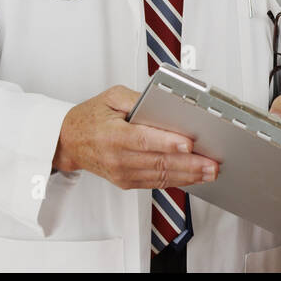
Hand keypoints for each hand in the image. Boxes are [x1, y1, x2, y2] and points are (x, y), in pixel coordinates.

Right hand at [53, 85, 218, 189]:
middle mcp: (118, 158)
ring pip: (160, 176)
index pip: (145, 140)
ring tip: (209, 171)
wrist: (69, 142)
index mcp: (113, 135)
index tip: (188, 144)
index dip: (168, 143)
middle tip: (211, 163)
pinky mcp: (127, 181)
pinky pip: (155, 183)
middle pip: (158, 162)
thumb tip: (161, 101)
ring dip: (188, 175)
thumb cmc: (90, 118)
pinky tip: (193, 177)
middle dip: (189, 164)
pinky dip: (177, 180)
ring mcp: (123, 173)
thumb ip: (136, 98)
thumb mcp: (110, 97)